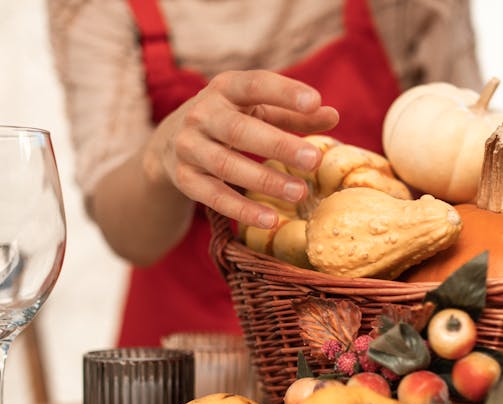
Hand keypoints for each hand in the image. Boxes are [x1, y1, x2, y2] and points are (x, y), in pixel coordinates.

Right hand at [144, 70, 339, 228]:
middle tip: (314, 160)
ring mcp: (189, 147)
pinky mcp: (184, 179)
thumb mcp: (256, 109)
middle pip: (239, 130)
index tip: (315, 102)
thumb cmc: (228, 120)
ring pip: (226, 165)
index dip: (284, 92)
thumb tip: (333, 116)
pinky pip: (213, 196)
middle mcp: (201, 114)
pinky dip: (242, 209)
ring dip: (264, 180)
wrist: (169, 143)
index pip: (254, 85)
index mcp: (224, 89)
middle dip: (278, 144)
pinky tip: (271, 220)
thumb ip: (292, 113)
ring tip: (300, 193)